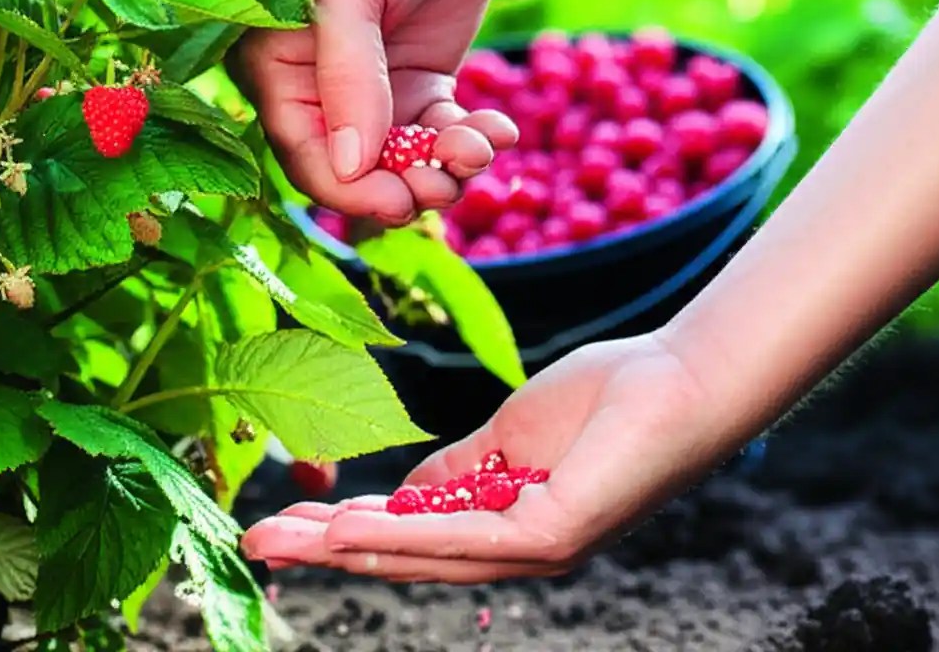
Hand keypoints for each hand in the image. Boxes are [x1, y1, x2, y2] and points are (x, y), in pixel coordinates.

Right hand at [233, 0, 517, 225]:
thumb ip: (348, 80)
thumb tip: (351, 168)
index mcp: (275, 67)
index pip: (305, 155)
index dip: (351, 190)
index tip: (399, 201)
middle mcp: (316, 88)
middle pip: (356, 172)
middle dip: (405, 185)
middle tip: (450, 185)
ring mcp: (373, 90)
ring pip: (404, 162)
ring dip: (445, 168)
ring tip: (481, 146)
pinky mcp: (421, 82)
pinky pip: (441, 134)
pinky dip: (471, 142)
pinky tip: (498, 129)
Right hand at [241, 333, 744, 582]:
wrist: (683, 379)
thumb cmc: (608, 400)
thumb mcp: (510, 436)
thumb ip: (458, 470)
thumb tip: (400, 496)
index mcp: (502, 526)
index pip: (411, 537)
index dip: (344, 532)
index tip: (284, 521)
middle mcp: (514, 551)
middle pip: (404, 558)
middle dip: (325, 550)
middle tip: (254, 542)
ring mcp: (534, 549)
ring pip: (424, 557)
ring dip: (345, 549)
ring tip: (281, 540)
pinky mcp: (553, 533)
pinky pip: (465, 537)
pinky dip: (404, 534)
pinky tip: (351, 529)